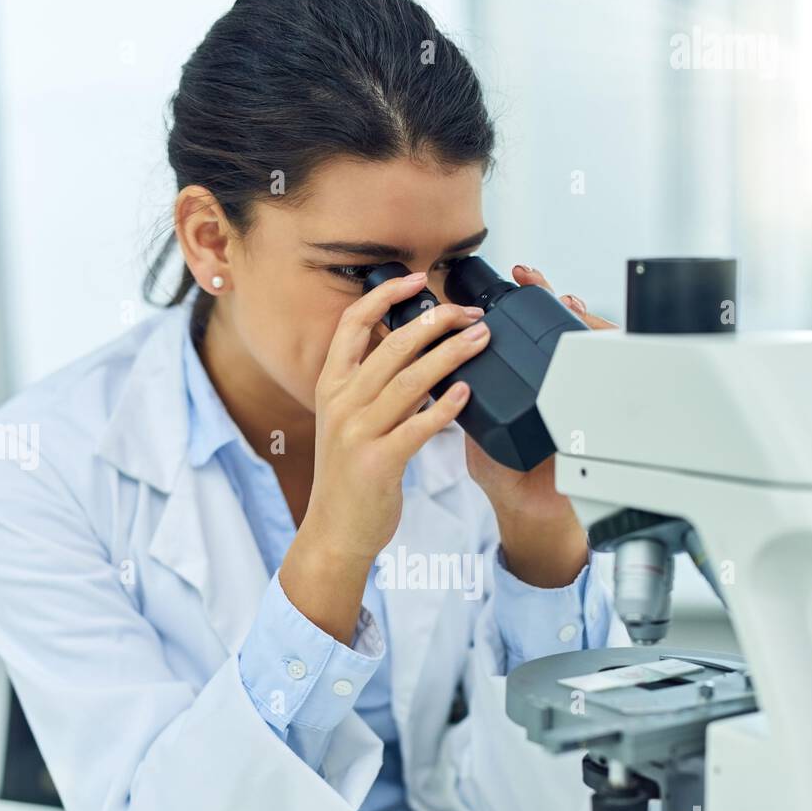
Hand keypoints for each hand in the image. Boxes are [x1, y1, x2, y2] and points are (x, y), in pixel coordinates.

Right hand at [279, 271, 487, 642]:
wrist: (334, 531)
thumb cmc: (349, 478)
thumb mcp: (351, 423)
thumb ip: (378, 390)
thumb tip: (420, 358)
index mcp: (332, 387)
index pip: (353, 325)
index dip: (385, 296)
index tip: (418, 279)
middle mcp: (341, 403)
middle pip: (390, 345)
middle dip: (435, 321)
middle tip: (468, 313)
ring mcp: (357, 432)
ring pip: (409, 380)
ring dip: (450, 355)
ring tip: (480, 340)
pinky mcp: (378, 462)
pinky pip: (417, 427)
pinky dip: (444, 408)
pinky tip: (466, 394)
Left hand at [464, 264, 616, 586]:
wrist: (533, 514)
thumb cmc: (507, 479)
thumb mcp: (477, 433)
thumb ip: (461, 404)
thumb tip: (439, 375)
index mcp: (517, 385)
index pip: (517, 335)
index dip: (512, 305)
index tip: (504, 282)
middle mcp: (548, 384)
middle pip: (552, 327)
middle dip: (545, 298)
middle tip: (531, 278)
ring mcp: (575, 394)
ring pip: (584, 340)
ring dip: (575, 315)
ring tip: (562, 299)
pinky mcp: (597, 409)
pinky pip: (606, 370)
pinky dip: (600, 345)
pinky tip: (589, 330)